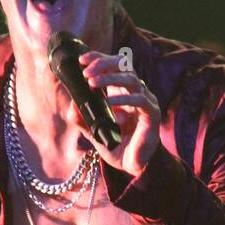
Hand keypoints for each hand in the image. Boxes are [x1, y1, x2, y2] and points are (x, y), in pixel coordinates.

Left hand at [75, 50, 159, 176]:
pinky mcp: (151, 114)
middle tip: (85, 71)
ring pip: (131, 79)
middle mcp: (135, 92)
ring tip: (92, 83)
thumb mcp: (93, 130)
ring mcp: (145, 101)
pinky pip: (140, 100)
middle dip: (103, 63)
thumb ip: (82, 118)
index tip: (81, 60)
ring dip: (110, 77)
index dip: (99, 58)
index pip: (113, 65)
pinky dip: (124, 98)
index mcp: (122, 90)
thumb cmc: (115, 145)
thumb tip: (72, 104)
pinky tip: (109, 102)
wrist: (131, 166)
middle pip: (123, 65)